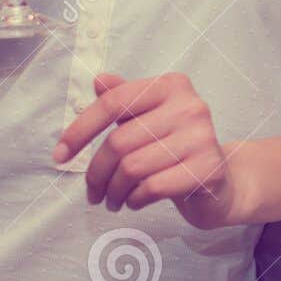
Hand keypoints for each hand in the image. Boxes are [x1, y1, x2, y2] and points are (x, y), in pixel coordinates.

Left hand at [53, 72, 244, 230]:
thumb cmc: (176, 148)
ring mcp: (202, 137)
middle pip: (118, 142)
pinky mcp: (208, 169)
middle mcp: (190, 106)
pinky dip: (134, 200)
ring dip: (114, 191)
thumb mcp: (148, 119)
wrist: (221, 182)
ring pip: (132, 168)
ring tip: (113, 199)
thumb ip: (125, 99)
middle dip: (96, 173)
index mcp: (172, 86)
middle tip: (93, 192)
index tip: (59, 156)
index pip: (113, 102)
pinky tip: (135, 200)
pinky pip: (152, 187)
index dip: (80, 130)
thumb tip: (100, 80)